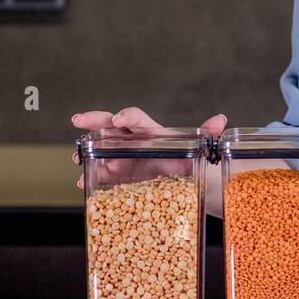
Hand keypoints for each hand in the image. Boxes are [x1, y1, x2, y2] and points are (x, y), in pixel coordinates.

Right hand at [70, 106, 227, 189]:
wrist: (183, 178)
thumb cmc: (187, 157)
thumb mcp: (198, 148)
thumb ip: (207, 134)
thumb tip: (220, 120)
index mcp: (151, 131)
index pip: (137, 118)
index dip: (127, 115)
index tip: (119, 118)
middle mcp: (132, 140)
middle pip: (110, 125)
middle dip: (94, 121)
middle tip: (77, 120)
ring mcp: (123, 157)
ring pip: (101, 149)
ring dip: (88, 152)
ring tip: (78, 158)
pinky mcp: (119, 175)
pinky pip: (102, 173)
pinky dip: (92, 177)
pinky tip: (84, 182)